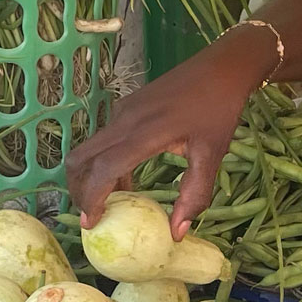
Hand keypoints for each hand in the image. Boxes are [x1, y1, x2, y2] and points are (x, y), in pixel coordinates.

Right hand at [66, 29, 279, 234]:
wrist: (222, 67)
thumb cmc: (219, 111)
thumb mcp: (212, 155)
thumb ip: (194, 194)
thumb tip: (176, 233)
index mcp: (145, 133)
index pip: (104, 168)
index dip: (92, 197)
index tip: (91, 223)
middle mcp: (125, 120)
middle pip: (82, 157)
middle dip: (78, 189)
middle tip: (90, 215)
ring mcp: (122, 110)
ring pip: (89, 147)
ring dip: (90, 175)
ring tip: (108, 203)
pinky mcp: (126, 106)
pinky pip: (104, 138)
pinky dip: (103, 161)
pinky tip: (125, 179)